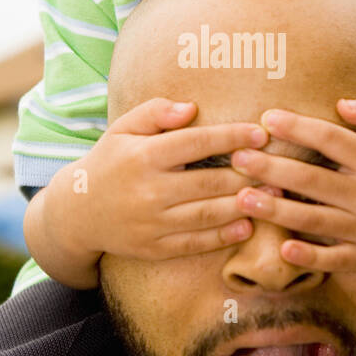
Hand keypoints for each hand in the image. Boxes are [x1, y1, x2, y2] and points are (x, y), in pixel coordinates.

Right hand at [47, 97, 271, 263]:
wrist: (76, 213)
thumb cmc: (109, 162)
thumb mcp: (123, 129)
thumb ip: (156, 112)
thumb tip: (192, 107)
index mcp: (142, 156)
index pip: (194, 143)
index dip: (230, 137)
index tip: (261, 132)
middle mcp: (148, 191)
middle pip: (208, 182)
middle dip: (248, 175)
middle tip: (279, 167)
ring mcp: (151, 223)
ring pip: (207, 214)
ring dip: (243, 206)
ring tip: (273, 196)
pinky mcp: (154, 248)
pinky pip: (195, 243)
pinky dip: (223, 236)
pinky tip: (247, 226)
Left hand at [228, 95, 355, 274]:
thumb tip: (342, 102)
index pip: (331, 140)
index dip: (298, 128)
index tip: (267, 118)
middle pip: (313, 180)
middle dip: (272, 168)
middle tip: (237, 158)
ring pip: (314, 220)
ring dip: (276, 210)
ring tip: (242, 199)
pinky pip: (334, 259)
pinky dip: (309, 256)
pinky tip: (282, 247)